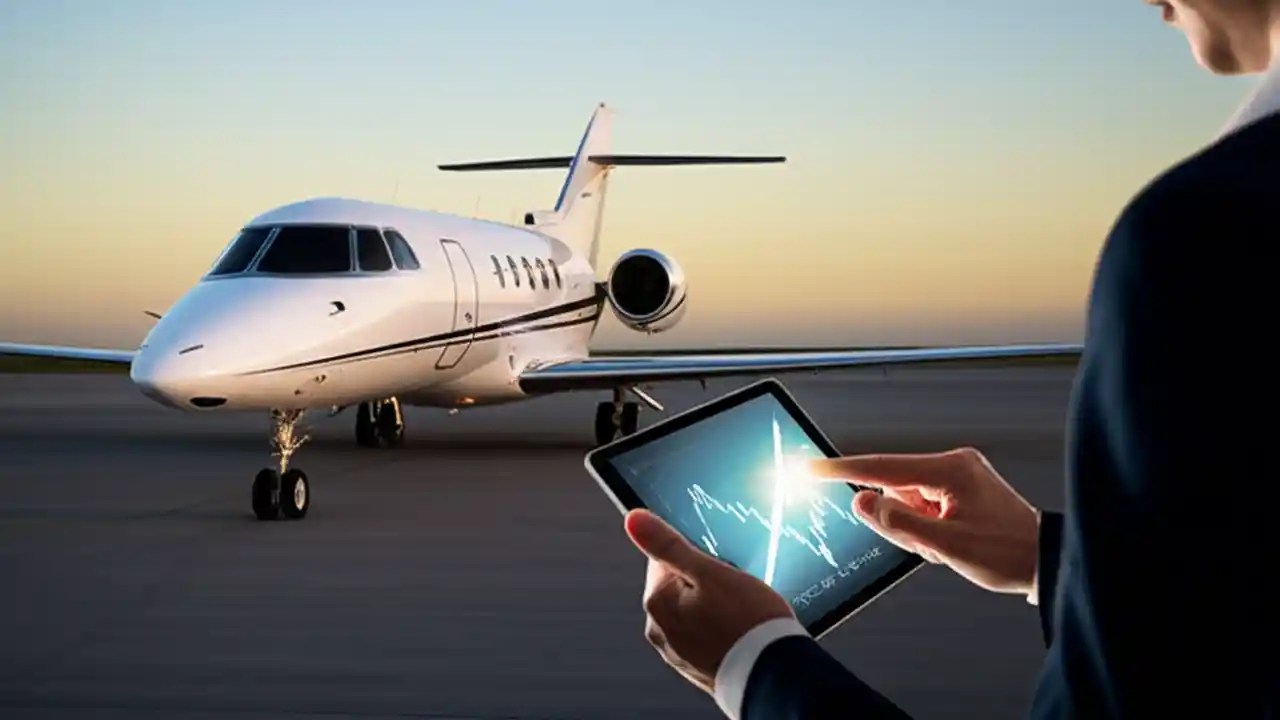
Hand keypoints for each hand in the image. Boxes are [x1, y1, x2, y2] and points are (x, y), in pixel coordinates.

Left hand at [624, 509, 794, 693]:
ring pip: (692, 611)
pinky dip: (718, 631)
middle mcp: (659, 629)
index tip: (719, 566)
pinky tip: (740, 632)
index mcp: (656, 601)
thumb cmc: (748, 623)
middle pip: (678, 586)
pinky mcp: (696, 667)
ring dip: (713, 608)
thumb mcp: (710, 572)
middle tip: (734, 590)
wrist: (774, 676)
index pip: (664, 558)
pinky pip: (703, 636)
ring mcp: (677, 652)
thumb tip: (634, 520)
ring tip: (741, 613)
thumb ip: (669, 544)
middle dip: (704, 583)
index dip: (697, 556)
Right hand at [809, 447, 1039, 594]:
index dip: (844, 469)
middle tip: (928, 544)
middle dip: (902, 521)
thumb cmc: (1008, 554)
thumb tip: (863, 502)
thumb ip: (898, 522)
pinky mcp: (960, 489)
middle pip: (896, 488)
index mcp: (951, 470)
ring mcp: (958, 476)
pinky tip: (951, 542)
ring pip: (908, 501)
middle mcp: (954, 465)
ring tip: (948, 547)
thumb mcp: (946, 545)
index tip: (813, 467)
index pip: (883, 468)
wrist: (1045, 563)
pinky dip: (927, 528)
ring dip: (917, 529)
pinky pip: (923, 505)